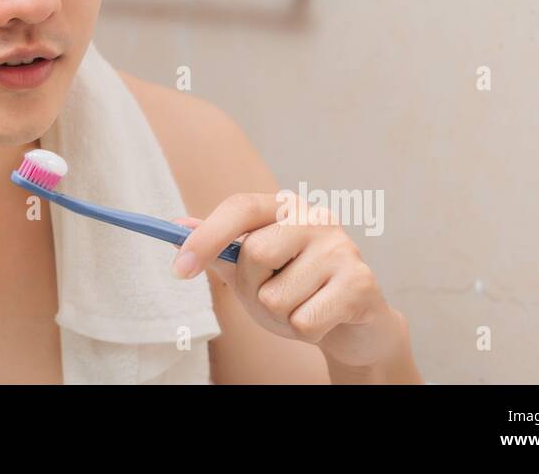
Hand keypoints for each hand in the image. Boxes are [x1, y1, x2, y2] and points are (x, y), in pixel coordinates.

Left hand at [170, 191, 405, 368]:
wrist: (357, 324)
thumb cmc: (299, 292)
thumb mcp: (253, 273)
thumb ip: (220, 251)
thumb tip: (177, 227)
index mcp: (287, 207)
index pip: (239, 207)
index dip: (206, 237)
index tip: (179, 269)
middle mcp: (317, 217)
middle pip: (255, 253)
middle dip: (253, 288)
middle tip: (275, 296)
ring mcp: (342, 247)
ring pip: (276, 296)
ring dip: (280, 317)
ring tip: (303, 308)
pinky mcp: (361, 283)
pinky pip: (304, 320)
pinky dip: (305, 332)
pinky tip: (324, 320)